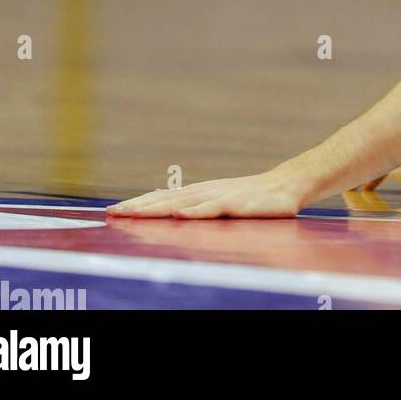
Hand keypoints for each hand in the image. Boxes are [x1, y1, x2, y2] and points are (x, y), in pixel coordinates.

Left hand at [106, 166, 305, 218]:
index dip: (138, 204)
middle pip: (167, 199)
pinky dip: (197, 211)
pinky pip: (215, 208)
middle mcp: (206, 192)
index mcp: (199, 193)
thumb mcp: (220, 203)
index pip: (162, 198)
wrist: (288, 184)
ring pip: (184, 203)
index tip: (112, 211)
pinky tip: (181, 215)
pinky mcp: (240, 205)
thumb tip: (169, 213)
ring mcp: (222, 197)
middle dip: (139, 207)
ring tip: (135, 213)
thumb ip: (197, 208)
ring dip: (158, 208)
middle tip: (113, 213)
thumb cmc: (252, 198)